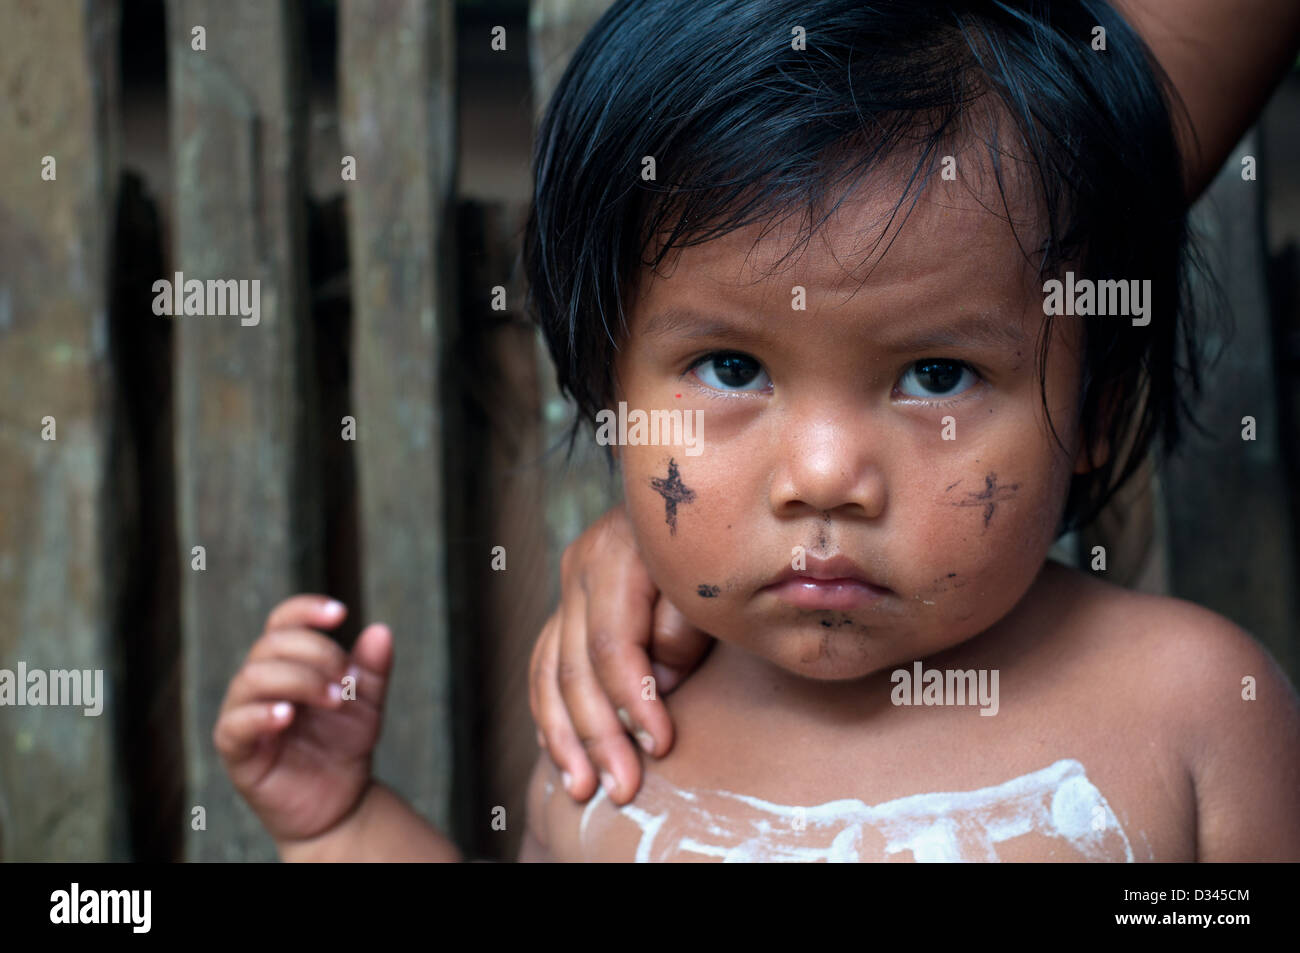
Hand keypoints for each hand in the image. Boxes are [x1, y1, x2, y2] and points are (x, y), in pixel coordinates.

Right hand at [214, 595, 392, 844]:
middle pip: (272, 644)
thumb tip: (381, 630)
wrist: (340, 801)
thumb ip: (373, 669)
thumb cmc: (343, 745)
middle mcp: (258, 682)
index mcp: (286, 662)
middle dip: (316, 654)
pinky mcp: (235, 749)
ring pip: (252, 677)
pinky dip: (262, 714)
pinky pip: (235, 724)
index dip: (306, 610)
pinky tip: (289, 716)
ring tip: (334, 700)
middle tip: (347, 682)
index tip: (341, 614)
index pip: (283, 621)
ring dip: (298, 680)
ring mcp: (242, 713)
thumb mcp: (367, 704)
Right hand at [528, 504, 711, 804]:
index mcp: (617, 555)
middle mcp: (581, 567)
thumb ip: (684, 629)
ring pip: (549, 672)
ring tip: (582, 789)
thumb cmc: (719, 546)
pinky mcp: (568, 607)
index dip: (633, 701)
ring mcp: (569, 588)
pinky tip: (562, 754)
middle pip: (574, 666)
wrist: (698, 498)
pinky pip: (546, 666)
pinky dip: (551, 714)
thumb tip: (658, 687)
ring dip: (564, 737)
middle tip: (622, 788)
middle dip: (597, 734)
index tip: (662, 747)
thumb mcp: (711, 580)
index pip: (611, 644)